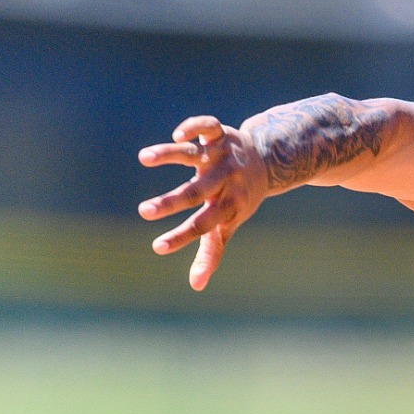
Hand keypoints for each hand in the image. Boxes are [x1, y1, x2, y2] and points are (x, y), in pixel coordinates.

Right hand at [138, 115, 270, 289]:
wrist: (269, 162)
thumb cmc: (241, 198)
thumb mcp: (229, 224)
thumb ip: (212, 252)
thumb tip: (197, 286)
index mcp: (227, 206)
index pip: (203, 226)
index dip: (182, 237)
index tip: (158, 248)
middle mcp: (223, 181)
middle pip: (196, 193)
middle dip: (170, 202)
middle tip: (143, 211)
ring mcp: (220, 156)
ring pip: (193, 155)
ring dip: (169, 155)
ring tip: (144, 158)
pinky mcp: (219, 134)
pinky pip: (207, 127)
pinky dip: (193, 127)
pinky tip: (177, 135)